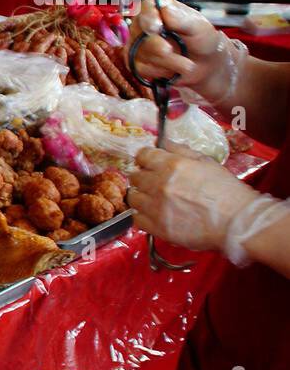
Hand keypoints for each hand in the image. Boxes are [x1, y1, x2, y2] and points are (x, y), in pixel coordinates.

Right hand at [125, 0, 239, 104]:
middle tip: (169, 50)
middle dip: (155, 45)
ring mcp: (139, 44)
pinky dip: (160, 71)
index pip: (146, 7)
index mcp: (161, 9)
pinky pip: (141, 68)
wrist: (205, 64)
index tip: (156, 27)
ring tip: (186, 64)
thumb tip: (165, 9)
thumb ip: (182, 19)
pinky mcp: (138, 62)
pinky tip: (173, 70)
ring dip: (166, 62)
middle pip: (138, 32)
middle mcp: (146, 25)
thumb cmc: (203, 40)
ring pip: (141, 52)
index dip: (148, 17)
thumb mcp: (199, 27)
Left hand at [129, 146, 258, 252]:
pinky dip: (142, 215)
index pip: (142, 155)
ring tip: (155, 200)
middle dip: (144, 177)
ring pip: (133, 197)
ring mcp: (155, 206)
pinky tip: (154, 215)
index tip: (150, 164)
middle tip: (155, 183)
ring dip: (142, 196)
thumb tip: (163, 142)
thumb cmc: (226, 190)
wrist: (238, 222)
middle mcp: (158, 183)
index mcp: (171, 165)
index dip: (146, 158)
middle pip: (135, 176)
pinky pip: (136, 218)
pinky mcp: (156, 226)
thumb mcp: (207, 162)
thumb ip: (181, 150)